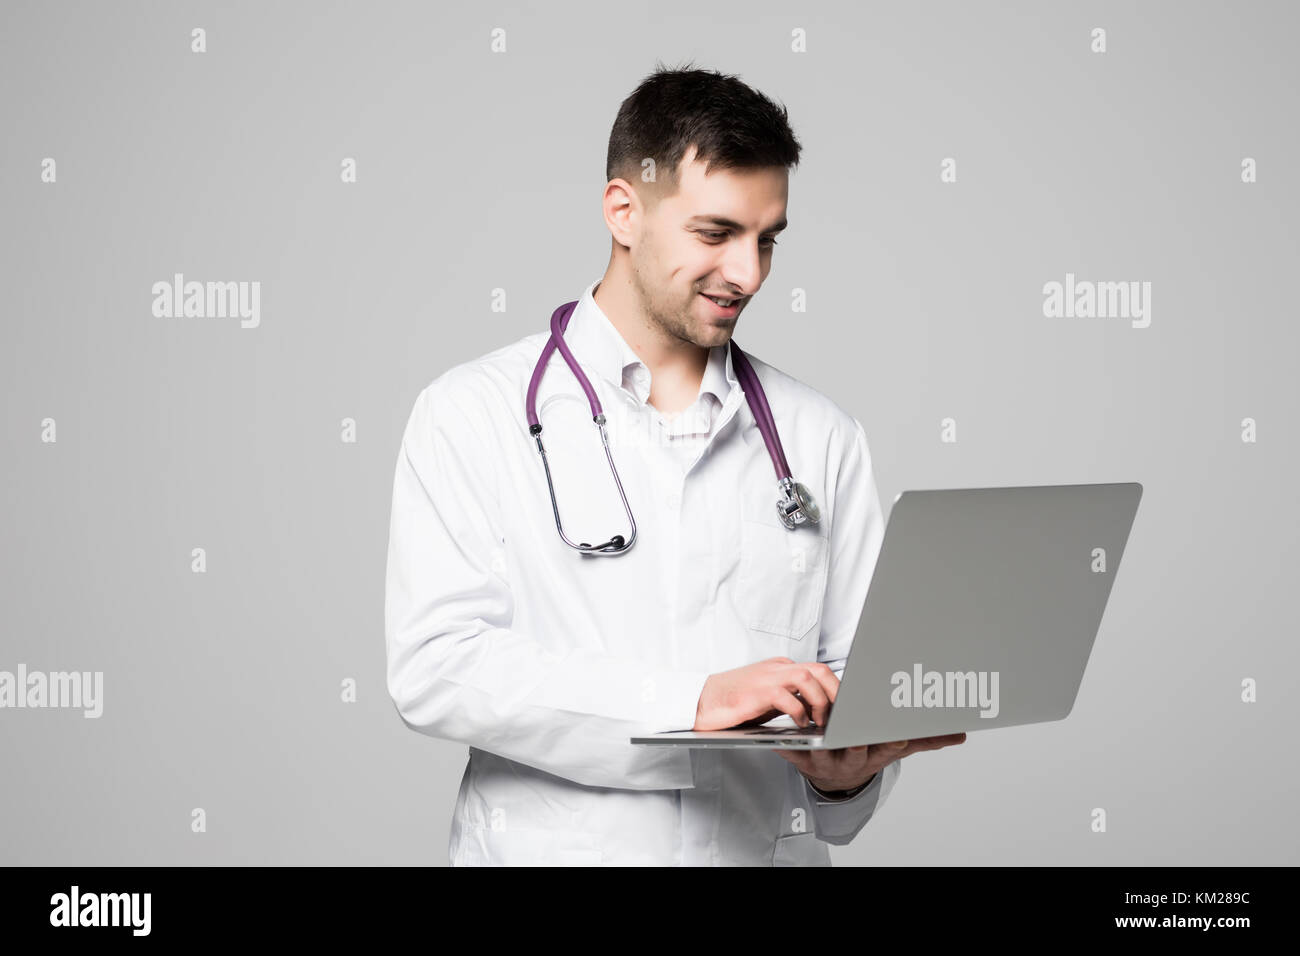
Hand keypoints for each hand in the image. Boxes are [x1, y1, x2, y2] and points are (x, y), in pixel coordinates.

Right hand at [693, 657, 836, 730]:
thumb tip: (817, 711)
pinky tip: (799, 723)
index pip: (818, 670)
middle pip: (818, 670)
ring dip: (820, 701)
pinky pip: (786, 696)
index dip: (836, 689)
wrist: (701, 701)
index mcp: (781, 667)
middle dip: (836, 693)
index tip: (845, 709)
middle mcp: (776, 669)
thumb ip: (792, 698)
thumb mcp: (769, 698)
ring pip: (806, 678)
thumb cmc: (734, 702)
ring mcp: (766, 678)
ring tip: (820, 721)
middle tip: (840, 715)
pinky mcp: (755, 693)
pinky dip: (798, 710)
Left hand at [776, 733, 967, 793]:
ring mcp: (825, 758)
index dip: (889, 742)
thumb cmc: (865, 751)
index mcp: (873, 753)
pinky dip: (784, 744)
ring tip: (819, 724)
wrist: (834, 777)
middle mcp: (850, 757)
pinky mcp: (801, 756)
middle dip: (857, 740)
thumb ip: (925, 739)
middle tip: (857, 730)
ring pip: (824, 749)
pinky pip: (790, 751)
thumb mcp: (894, 748)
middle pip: (855, 749)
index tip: (895, 735)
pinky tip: (778, 735)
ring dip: (821, 739)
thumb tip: (961, 734)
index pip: (885, 748)